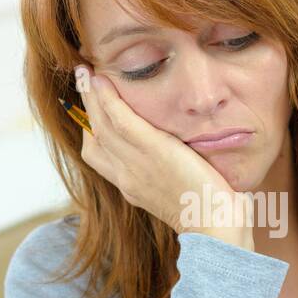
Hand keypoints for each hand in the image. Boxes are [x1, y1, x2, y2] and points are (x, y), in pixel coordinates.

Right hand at [74, 65, 250, 245]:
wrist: (216, 227)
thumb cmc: (209, 213)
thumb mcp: (181, 192)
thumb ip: (172, 175)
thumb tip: (180, 158)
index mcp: (132, 187)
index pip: (99, 156)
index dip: (91, 130)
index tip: (92, 109)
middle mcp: (126, 177)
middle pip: (94, 136)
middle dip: (85, 106)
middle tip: (81, 79)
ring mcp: (136, 164)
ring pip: (101, 124)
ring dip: (90, 95)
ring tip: (84, 70)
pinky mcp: (152, 151)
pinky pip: (120, 120)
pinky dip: (107, 98)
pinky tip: (102, 80)